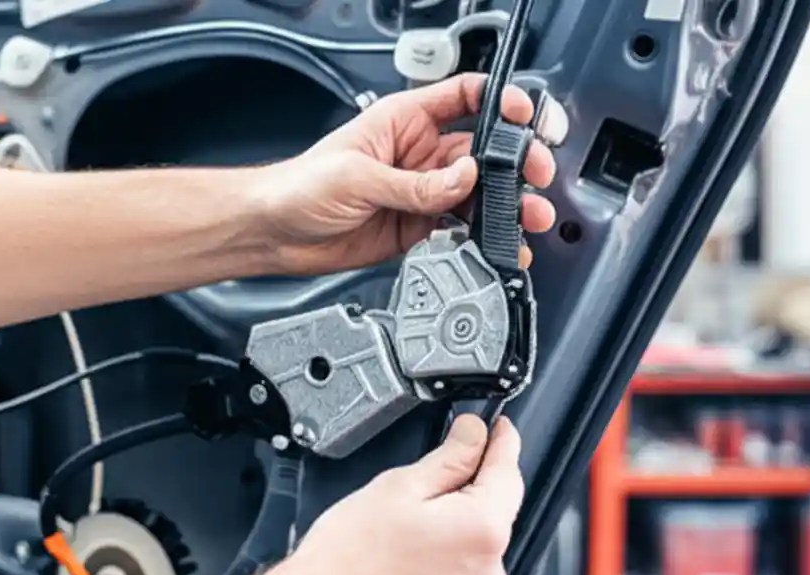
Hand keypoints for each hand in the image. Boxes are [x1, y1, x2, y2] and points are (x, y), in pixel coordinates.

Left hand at [252, 73, 556, 275]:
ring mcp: (420, 192)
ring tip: (528, 215)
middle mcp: (418, 154)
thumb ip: (415, 184)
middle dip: (515, 161)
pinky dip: (482, 237)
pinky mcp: (416, 228)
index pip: (465, 98)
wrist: (273, 233)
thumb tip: (463, 181)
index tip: (523, 115)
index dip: (500, 102)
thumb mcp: (358, 177)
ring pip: (477, 193)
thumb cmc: (299, 187)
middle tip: (535, 176)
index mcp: (404, 121)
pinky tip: (499, 242)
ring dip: (505, 204)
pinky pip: (459, 229)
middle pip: (482, 150)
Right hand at [270, 414, 523, 574]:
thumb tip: (475, 436)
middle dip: (464, 494)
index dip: (501, 442)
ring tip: (395, 542)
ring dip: (450, 537)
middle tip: (415, 489)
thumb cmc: (345, 564)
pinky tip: (398, 571)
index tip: (499, 428)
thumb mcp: (397, 488)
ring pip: (473, 552)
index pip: (507, 471)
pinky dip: (438, 573)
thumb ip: (449, 458)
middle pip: (491, 514)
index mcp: (482, 529)